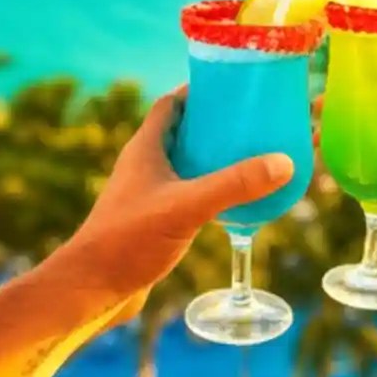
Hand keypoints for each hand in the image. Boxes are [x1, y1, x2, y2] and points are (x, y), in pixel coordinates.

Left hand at [45, 86, 294, 309]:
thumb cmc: (128, 240)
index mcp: (146, 148)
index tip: (233, 86)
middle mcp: (146, 165)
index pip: (172, 104)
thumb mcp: (187, 206)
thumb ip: (234, 184)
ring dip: (218, 158)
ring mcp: (150, 193)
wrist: (92, 289)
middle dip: (218, 125)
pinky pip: (191, 193)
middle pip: (186, 132)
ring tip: (256, 155)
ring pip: (190, 164)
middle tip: (256, 121)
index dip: (199, 90)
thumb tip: (283, 162)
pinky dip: (214, 189)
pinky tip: (239, 199)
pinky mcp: (156, 220)